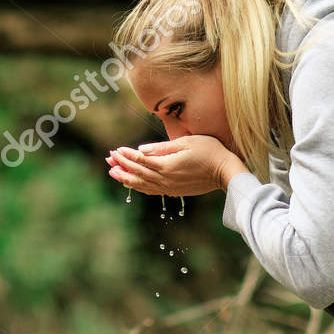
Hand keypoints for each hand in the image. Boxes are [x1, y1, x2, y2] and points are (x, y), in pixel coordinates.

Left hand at [107, 135, 246, 196]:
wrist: (225, 172)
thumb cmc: (209, 152)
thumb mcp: (185, 143)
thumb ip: (161, 148)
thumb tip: (141, 150)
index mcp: (166, 166)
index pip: (140, 160)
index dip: (126, 155)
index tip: (115, 150)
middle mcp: (165, 179)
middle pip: (137, 173)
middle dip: (121, 166)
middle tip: (108, 160)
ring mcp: (169, 187)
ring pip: (142, 184)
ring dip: (126, 178)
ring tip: (113, 172)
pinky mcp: (174, 191)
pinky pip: (151, 190)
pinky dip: (138, 186)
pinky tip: (131, 183)